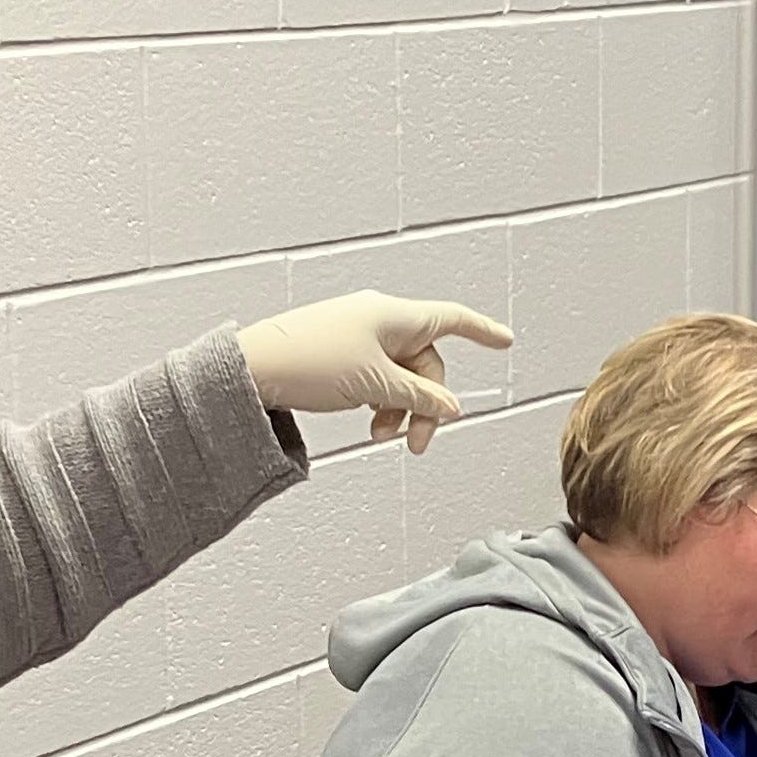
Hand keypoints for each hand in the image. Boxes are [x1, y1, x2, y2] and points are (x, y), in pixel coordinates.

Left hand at [239, 290, 513, 451]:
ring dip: (400, 407)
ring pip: (401, 375)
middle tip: (414, 441)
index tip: (505, 341)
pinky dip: (379, 401)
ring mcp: (357, 335)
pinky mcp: (339, 353)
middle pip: (426, 362)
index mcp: (394, 315)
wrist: (251, 368)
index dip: (482, 331)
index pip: (452, 319)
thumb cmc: (309, 363)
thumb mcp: (376, 386)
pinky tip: (368, 423)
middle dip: (426, 403)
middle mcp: (379, 320)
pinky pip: (376, 377)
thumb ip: (420, 396)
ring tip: (381, 435)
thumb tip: (450, 405)